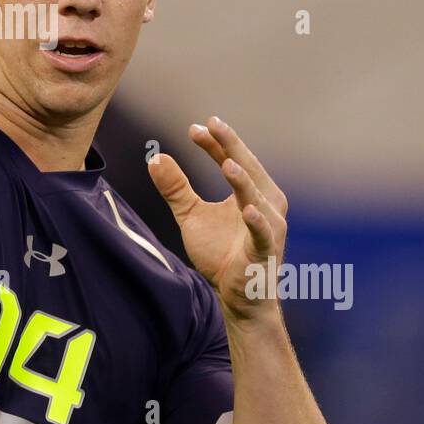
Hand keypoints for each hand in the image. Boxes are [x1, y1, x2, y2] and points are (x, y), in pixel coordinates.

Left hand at [148, 116, 287, 320]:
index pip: (232, 159)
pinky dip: (257, 221)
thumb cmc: (221, 254)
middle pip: (248, 169)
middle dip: (231, 147)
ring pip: (258, 198)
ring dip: (244, 181)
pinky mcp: (266, 251)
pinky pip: (263, 233)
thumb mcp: (191, 216)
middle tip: (214, 126)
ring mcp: (269, 227)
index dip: (215, 144)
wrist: (238, 297)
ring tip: (227, 164)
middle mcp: (265, 203)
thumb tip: (154, 158)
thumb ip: (176, 189)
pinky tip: (247, 210)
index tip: (194, 128)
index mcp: (250, 192)